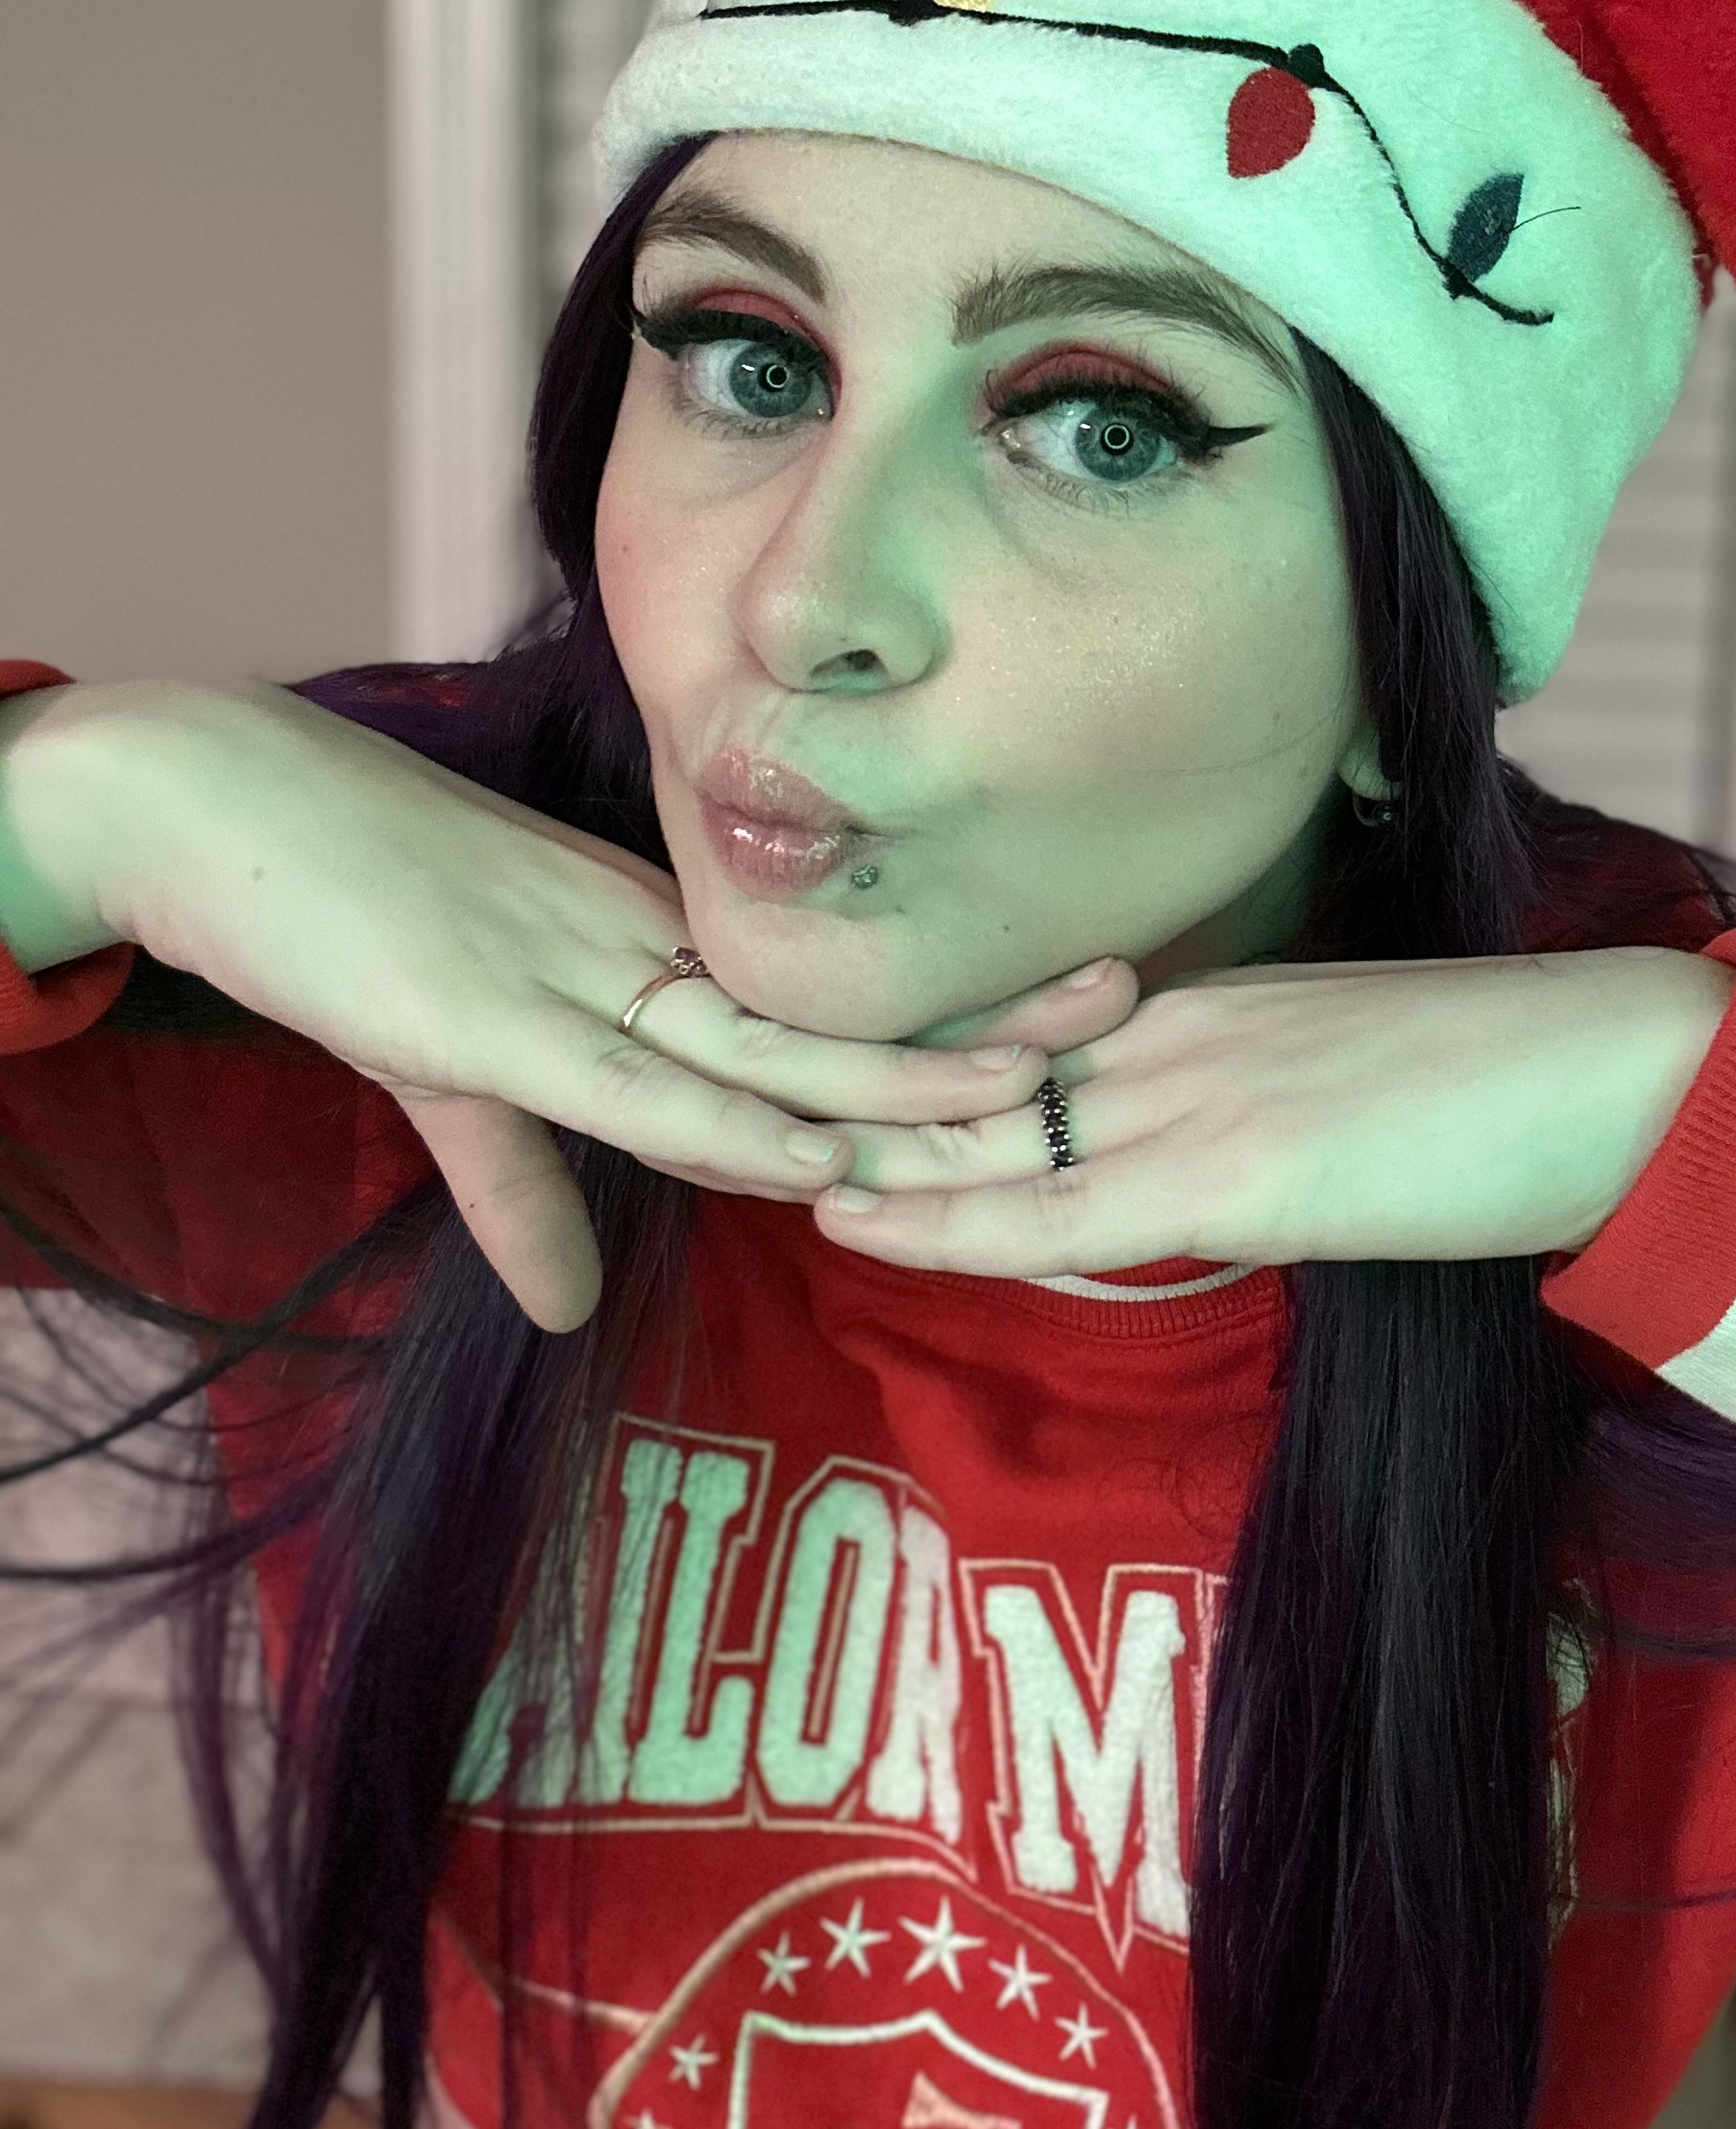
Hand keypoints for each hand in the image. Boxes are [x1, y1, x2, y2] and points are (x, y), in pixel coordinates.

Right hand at [0, 680, 1136, 1328]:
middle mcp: (639, 960)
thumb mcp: (446, 1079)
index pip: (818, 1011)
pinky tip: (823, 1156)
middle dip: (979, 1027)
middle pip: (837, 1018)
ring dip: (899, 1084)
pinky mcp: (488, 1022)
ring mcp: (572, 983)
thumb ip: (525, 1192)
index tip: (1060, 1034)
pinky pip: (634, 1085)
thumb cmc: (338, 917)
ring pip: (767, 1053)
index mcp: (643, 957)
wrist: (211, 814)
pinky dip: (730, 1125)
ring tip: (1036, 1099)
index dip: (936, 1022)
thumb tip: (568, 1313)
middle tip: (1132, 1012)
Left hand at [809, 946, 1734, 1277]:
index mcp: (1213, 1009)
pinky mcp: (1237, 1168)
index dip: (922, 1073)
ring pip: (987, 1135)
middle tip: (736, 1115)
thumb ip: (1262, 1121)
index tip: (833, 1093)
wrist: (1623, 1079)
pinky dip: (945, 1220)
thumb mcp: (1358, 1096)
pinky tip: (857, 1221)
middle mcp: (1181, 1035)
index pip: (1028, 1042)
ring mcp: (1202, 1096)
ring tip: (742, 1161)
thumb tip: (1213, 1184)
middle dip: (856, 1104)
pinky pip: (1058, 1208)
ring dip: (864, 1157)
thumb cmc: (1519, 1094)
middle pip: (977, 1072)